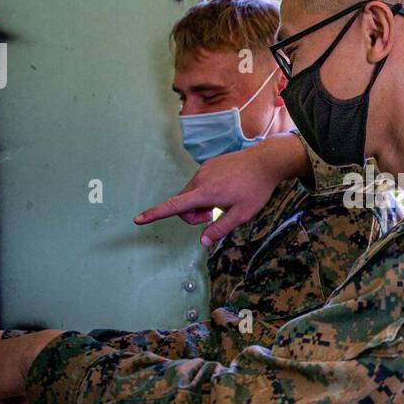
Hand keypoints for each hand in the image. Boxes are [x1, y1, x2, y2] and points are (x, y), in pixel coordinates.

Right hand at [134, 133, 307, 245]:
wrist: (265, 161)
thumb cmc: (255, 189)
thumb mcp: (242, 215)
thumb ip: (220, 229)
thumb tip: (202, 242)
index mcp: (205, 192)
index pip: (174, 206)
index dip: (155, 214)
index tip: (138, 219)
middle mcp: (200, 179)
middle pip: (183, 204)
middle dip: (193, 215)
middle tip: (214, 216)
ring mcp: (203, 170)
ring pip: (191, 194)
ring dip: (200, 203)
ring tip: (224, 201)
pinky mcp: (208, 165)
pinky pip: (199, 184)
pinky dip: (205, 192)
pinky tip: (226, 189)